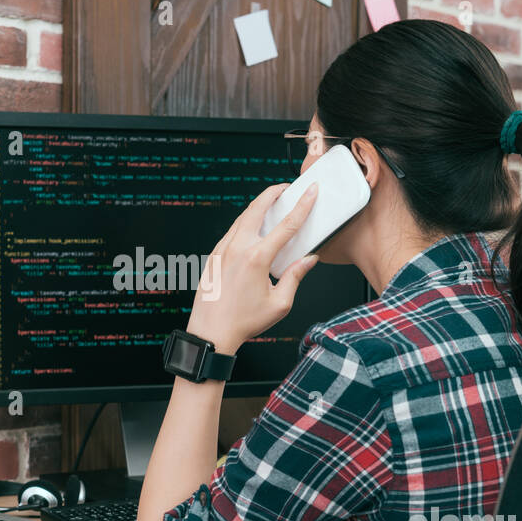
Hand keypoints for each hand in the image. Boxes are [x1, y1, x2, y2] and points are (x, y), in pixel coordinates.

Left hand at [185, 183, 319, 354]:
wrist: (211, 333)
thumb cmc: (243, 322)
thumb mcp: (279, 303)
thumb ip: (295, 277)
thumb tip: (308, 260)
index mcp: (257, 258)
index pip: (286, 224)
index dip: (302, 205)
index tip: (310, 192)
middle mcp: (237, 249)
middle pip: (257, 208)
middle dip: (273, 192)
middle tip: (286, 188)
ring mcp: (222, 250)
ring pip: (242, 218)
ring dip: (258, 206)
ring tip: (271, 204)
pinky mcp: (214, 256)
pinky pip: (231, 232)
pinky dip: (245, 222)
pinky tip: (252, 227)